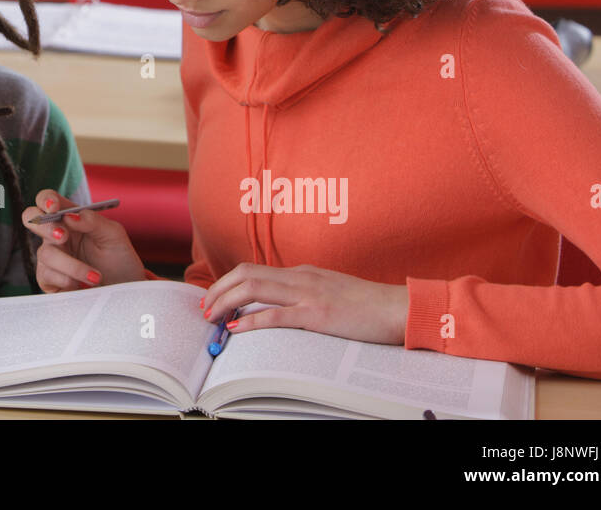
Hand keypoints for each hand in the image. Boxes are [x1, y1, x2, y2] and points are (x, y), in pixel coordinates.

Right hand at [21, 189, 147, 292]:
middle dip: (44, 226)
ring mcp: (52, 257)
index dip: (46, 199)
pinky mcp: (49, 280)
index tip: (53, 207)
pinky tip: (81, 285)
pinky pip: (46, 275)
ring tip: (95, 276)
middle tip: (63, 236)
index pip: (48, 200)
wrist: (124, 290)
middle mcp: (57, 235)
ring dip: (71, 265)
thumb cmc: (119, 259)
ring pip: (45, 253)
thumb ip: (93, 221)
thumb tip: (70, 216)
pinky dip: (65, 279)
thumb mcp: (113, 235)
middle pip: (31, 219)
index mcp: (70, 218)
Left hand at [198, 263, 409, 344]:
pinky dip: (250, 321)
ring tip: (211, 317)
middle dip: (218, 290)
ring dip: (225, 302)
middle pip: (245, 274)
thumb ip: (305, 293)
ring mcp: (307, 294)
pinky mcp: (317, 314)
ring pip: (253, 288)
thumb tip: (279, 305)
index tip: (213, 299)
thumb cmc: (366, 305)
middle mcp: (300, 277)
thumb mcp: (329, 292)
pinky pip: (275, 314)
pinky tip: (235, 329)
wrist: (397, 308)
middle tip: (204, 309)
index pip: (252, 270)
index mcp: (301, 272)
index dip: (227, 283)